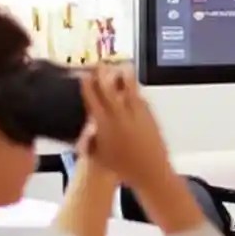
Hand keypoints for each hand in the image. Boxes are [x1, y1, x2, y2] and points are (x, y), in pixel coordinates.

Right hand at [79, 66, 174, 190]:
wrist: (150, 172)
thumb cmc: (123, 168)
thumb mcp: (99, 155)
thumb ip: (91, 141)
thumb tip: (87, 130)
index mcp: (103, 125)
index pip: (92, 98)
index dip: (87, 84)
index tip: (84, 74)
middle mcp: (119, 116)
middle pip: (109, 87)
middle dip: (103, 73)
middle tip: (100, 63)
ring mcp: (136, 113)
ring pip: (128, 88)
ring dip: (123, 75)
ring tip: (121, 65)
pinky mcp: (150, 115)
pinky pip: (140, 97)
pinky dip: (134, 90)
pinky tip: (133, 86)